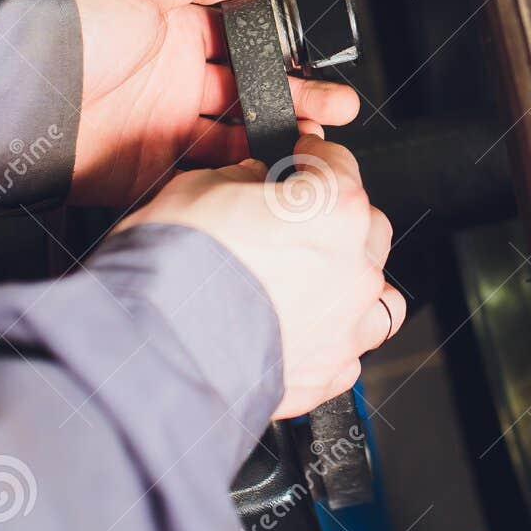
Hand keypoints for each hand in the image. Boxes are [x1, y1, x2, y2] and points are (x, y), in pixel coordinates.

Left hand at [67, 0, 360, 207]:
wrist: (30, 99)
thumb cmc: (73, 36)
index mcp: (178, 37)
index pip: (244, 46)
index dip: (281, 56)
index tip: (314, 64)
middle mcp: (178, 83)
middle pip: (253, 94)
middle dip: (299, 100)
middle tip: (336, 107)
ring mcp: (169, 127)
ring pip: (240, 136)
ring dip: (279, 137)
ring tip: (315, 140)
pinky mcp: (156, 168)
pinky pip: (209, 174)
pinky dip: (242, 173)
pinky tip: (270, 168)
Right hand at [118, 134, 403, 417]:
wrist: (154, 351)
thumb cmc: (171, 270)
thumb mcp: (197, 189)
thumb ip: (239, 179)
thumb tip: (250, 180)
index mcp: (334, 209)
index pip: (339, 164)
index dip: (314, 156)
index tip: (301, 158)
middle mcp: (353, 267)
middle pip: (368, 226)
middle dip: (337, 217)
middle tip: (296, 221)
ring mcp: (347, 325)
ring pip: (376, 290)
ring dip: (350, 278)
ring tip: (314, 278)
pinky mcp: (329, 374)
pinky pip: (350, 347)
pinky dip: (333, 335)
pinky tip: (300, 330)